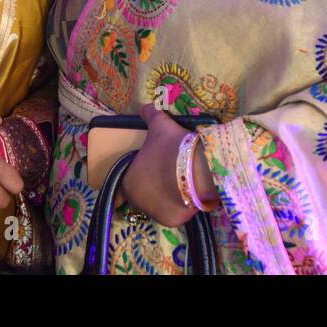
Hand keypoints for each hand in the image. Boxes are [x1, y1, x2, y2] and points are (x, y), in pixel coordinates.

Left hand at [120, 104, 197, 227]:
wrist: (198, 168)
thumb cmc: (172, 147)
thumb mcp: (160, 126)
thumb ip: (150, 115)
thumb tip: (145, 105)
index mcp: (129, 181)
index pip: (128, 181)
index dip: (139, 175)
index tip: (152, 170)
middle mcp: (137, 201)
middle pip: (144, 195)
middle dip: (152, 188)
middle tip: (168, 175)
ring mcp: (154, 213)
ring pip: (158, 205)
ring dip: (165, 198)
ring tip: (179, 184)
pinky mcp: (172, 221)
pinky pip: (174, 214)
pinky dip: (180, 208)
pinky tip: (188, 196)